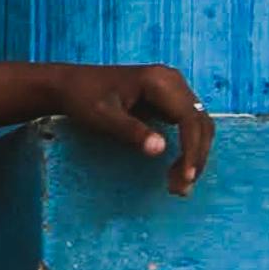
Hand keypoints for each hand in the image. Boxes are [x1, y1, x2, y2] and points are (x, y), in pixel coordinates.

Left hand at [43, 61, 212, 194]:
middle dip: (195, 157)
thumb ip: (131, 132)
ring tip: (178, 185)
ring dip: (194, 155)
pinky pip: (188, 125)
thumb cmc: (82, 98)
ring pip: (198, 125)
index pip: (189, 118)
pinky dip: (187, 148)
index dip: (192, 150)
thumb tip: (160, 149)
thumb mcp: (103, 117)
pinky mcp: (168, 100)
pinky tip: (176, 169)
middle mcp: (172, 81)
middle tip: (181, 189)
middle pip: (200, 122)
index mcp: (159, 81)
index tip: (185, 177)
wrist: (68, 85)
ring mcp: (172, 89)